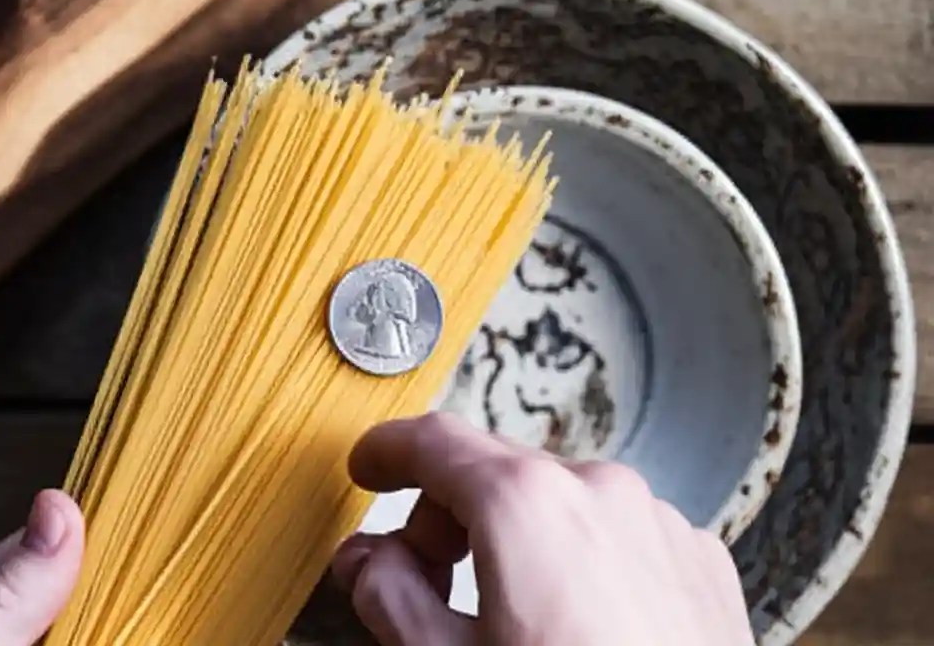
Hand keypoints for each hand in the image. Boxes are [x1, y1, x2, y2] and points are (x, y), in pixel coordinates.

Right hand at [331, 413, 753, 645]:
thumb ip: (391, 598)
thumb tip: (373, 564)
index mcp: (527, 506)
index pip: (434, 443)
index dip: (388, 453)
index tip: (371, 469)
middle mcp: (600, 494)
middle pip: (495, 471)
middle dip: (446, 515)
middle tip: (423, 577)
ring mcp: (659, 524)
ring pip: (559, 502)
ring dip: (516, 540)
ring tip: (507, 617)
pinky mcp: (699, 562)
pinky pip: (616, 534)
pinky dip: (579, 560)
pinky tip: (571, 627)